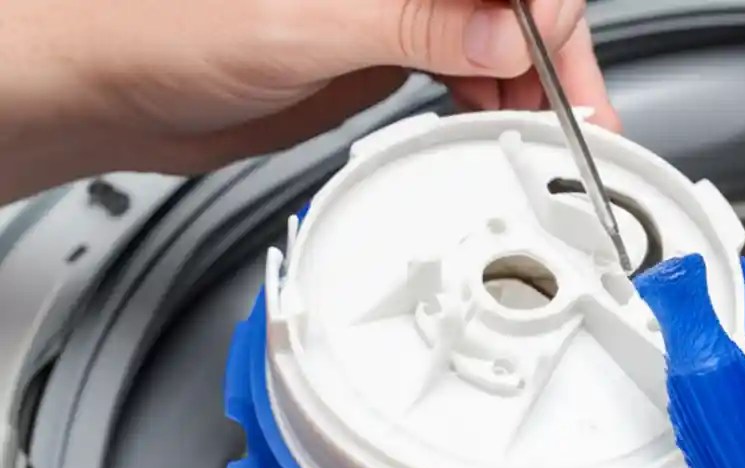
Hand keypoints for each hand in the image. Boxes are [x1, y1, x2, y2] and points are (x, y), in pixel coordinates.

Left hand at [0, 0, 617, 202]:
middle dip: (555, 57)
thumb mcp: (305, 29)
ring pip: (496, 37)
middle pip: (511, 3)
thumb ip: (414, 24)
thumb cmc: (167, 29)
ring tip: (550, 133)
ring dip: (532, 87)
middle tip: (580, 118)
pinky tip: (500, 125)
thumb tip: (503, 32)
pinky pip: (465, 68)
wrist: (120, 88)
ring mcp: (396, 9)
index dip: (541, 13)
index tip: (553, 59)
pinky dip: (491, 100)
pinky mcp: (386, 48)